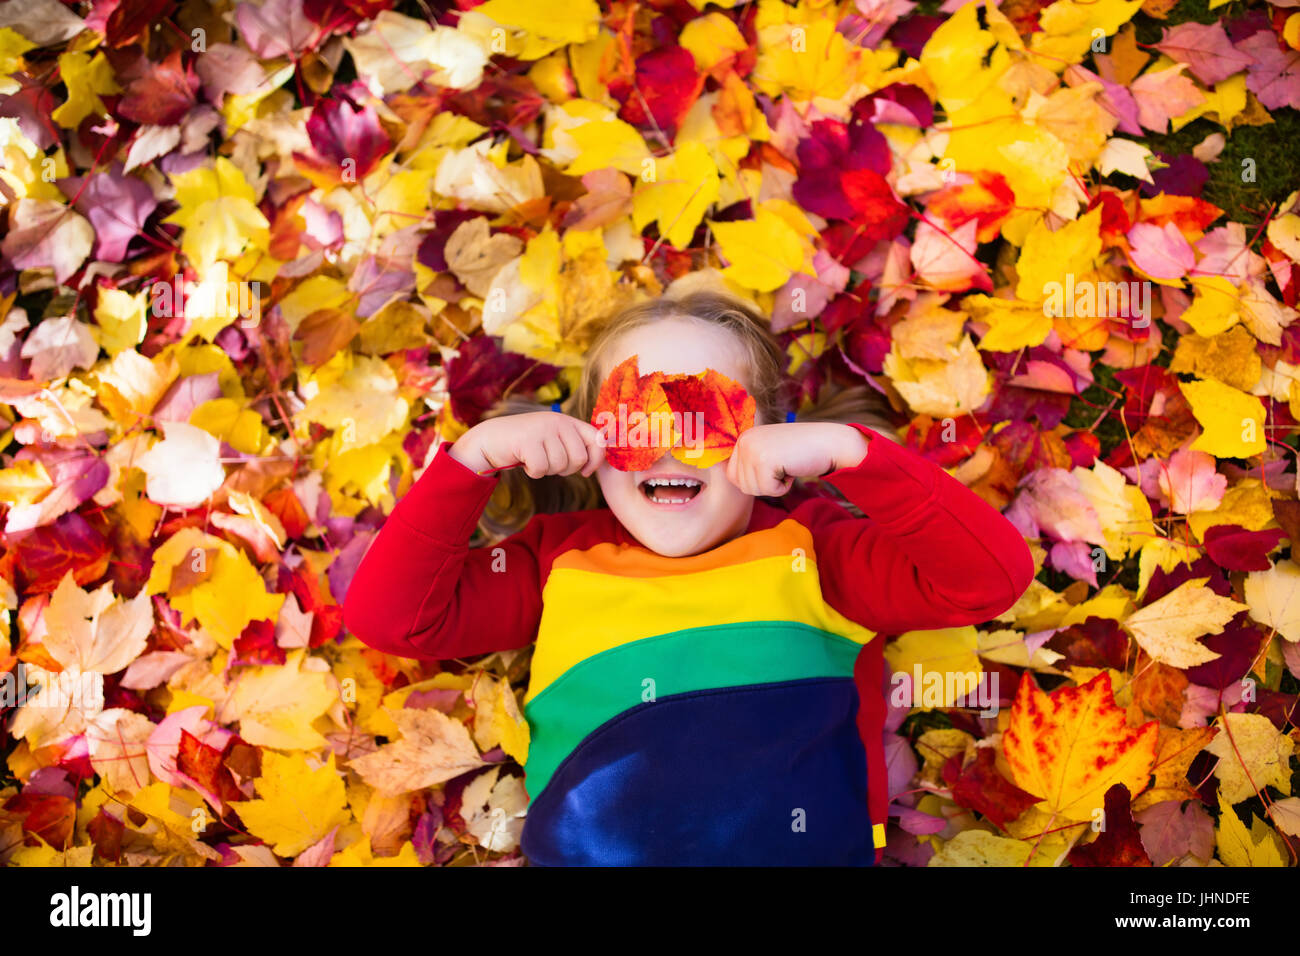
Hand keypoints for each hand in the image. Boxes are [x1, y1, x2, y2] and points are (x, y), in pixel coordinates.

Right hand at [448, 411, 605, 478]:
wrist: (492, 439)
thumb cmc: (527, 444)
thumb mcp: (554, 438)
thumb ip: (574, 443)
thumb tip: (600, 460)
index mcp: (568, 421)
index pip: (596, 440)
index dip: (596, 460)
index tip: (586, 472)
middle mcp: (557, 421)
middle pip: (578, 459)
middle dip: (566, 469)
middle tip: (549, 463)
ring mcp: (542, 429)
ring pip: (560, 466)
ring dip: (547, 470)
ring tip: (535, 459)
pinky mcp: (527, 441)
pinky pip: (541, 469)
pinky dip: (533, 472)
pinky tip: (525, 462)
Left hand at [724, 423, 869, 496]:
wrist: (829, 443)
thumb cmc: (801, 451)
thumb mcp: (768, 452)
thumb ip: (750, 463)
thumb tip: (731, 480)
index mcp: (743, 438)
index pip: (733, 476)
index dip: (756, 480)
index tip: (774, 465)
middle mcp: (744, 440)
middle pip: (742, 485)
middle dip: (765, 484)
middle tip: (783, 465)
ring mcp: (753, 448)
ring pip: (753, 489)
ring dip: (774, 485)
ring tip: (787, 465)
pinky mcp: (764, 459)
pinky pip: (767, 490)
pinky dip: (782, 487)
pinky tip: (792, 468)